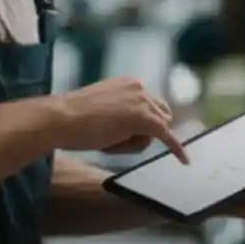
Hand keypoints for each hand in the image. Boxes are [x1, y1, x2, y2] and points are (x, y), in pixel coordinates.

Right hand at [54, 77, 189, 163]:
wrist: (61, 118)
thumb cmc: (74, 118)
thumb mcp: (103, 111)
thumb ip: (122, 114)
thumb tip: (138, 132)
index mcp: (129, 83)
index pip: (151, 105)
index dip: (146, 123)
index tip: (141, 134)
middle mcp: (140, 87)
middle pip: (158, 117)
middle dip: (143, 132)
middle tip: (112, 139)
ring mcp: (142, 102)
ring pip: (156, 130)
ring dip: (136, 142)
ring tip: (107, 140)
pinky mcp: (144, 119)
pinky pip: (167, 136)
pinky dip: (176, 148)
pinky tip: (184, 160)